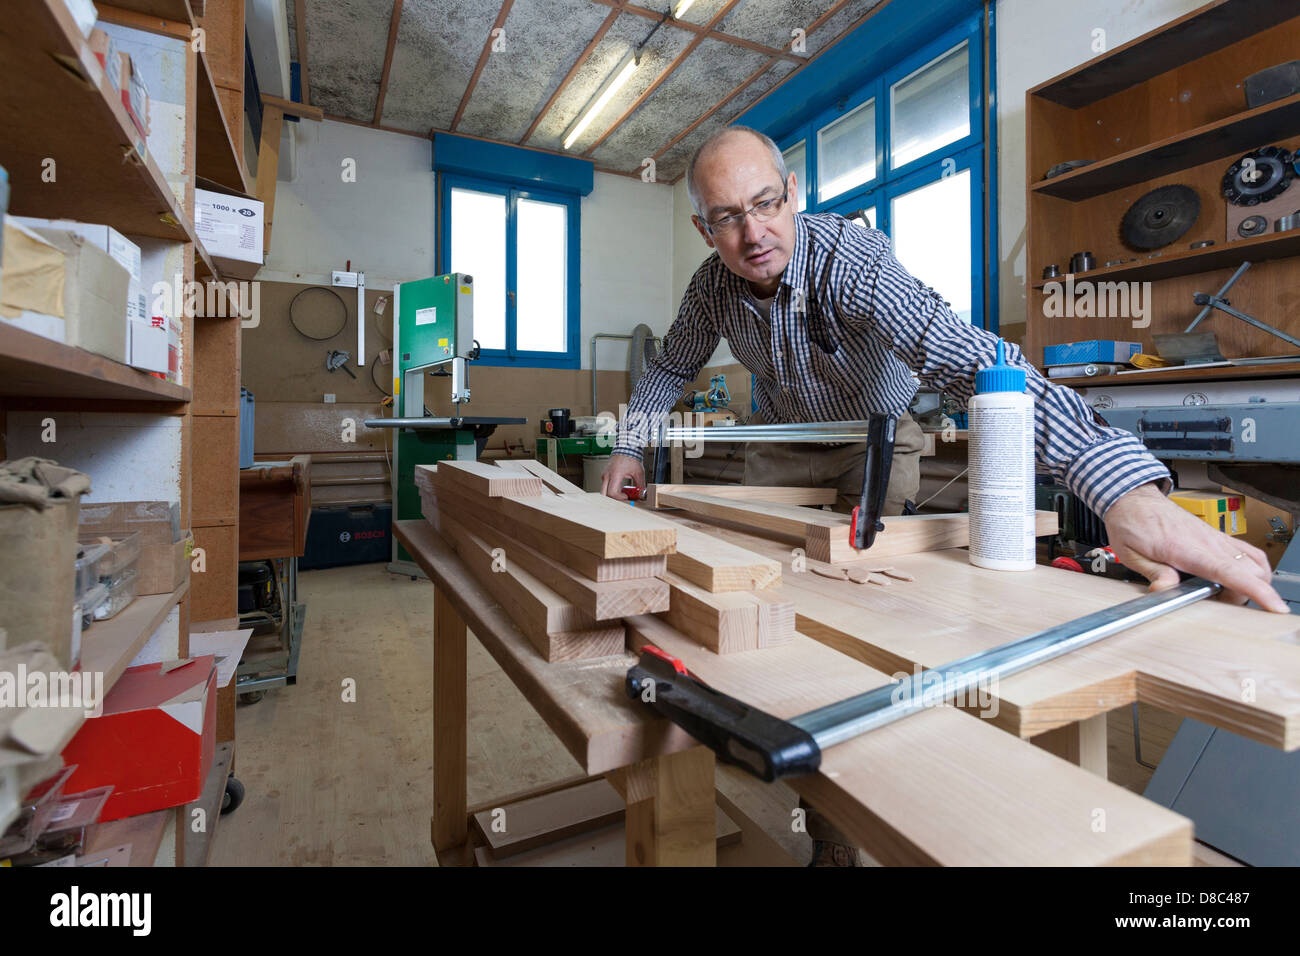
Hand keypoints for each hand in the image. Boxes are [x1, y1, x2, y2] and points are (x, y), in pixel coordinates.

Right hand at [600, 453, 645, 500]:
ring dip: (613, 494)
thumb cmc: (631, 457)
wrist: (625, 448)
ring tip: (623, 493)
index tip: (626, 497)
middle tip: (623, 498)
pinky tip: (620, 489)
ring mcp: (605, 475)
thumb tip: (642, 494)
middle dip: (614, 499)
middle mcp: (607, 475)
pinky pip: (605, 486)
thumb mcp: (639, 472)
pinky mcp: (605, 475)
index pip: (612, 492)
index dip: (619, 498)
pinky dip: (612, 489)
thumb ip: (641, 484)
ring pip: (604, 491)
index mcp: (615, 474)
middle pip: (605, 494)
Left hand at [1104, 483, 1288, 612]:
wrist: (1133, 499)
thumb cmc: (1132, 523)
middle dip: (1246, 595)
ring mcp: (1217, 539)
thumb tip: (1166, 590)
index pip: (1230, 572)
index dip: (1256, 591)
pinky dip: (1253, 569)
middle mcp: (1209, 542)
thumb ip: (1153, 572)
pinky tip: (1237, 578)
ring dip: (1251, 583)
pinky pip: (1249, 553)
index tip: (1273, 607)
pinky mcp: (1218, 537)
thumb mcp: (1131, 553)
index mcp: (1188, 548)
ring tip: (1223, 593)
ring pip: (1255, 563)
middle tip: (1216, 602)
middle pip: (1252, 573)